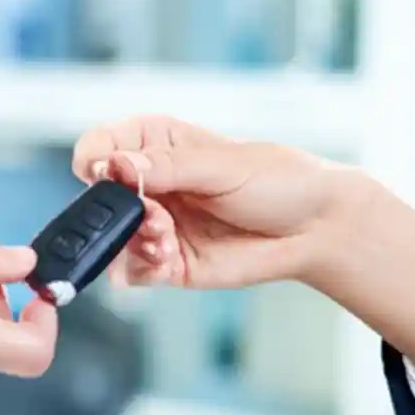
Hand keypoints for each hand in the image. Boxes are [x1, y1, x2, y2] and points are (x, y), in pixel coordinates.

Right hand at [74, 115, 414, 387]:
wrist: (316, 227)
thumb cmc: (279, 181)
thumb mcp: (223, 165)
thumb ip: (168, 167)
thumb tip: (117, 166)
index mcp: (158, 145)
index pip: (102, 144)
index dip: (98, 158)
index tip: (110, 172)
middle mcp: (152, 185)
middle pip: (102, 198)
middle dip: (116, 210)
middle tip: (150, 214)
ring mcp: (159, 225)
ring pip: (114, 238)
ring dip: (130, 241)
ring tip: (164, 240)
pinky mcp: (170, 262)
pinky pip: (135, 270)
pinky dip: (140, 268)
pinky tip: (165, 259)